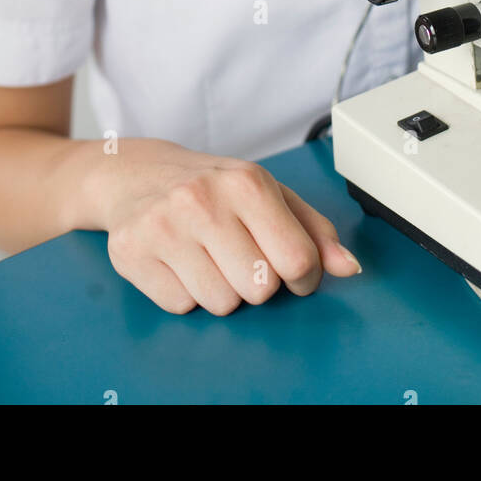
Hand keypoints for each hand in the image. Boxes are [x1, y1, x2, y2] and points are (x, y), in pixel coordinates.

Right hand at [101, 137, 360, 314]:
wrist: (136, 173)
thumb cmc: (212, 186)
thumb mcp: (268, 194)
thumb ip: (314, 231)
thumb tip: (349, 268)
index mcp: (246, 182)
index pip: (297, 261)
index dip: (303, 276)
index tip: (290, 266)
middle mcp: (203, 200)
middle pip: (260, 290)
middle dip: (257, 280)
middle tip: (237, 251)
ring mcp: (163, 226)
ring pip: (222, 304)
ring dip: (221, 288)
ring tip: (205, 254)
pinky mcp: (131, 252)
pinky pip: (181, 306)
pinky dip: (184, 292)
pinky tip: (177, 261)